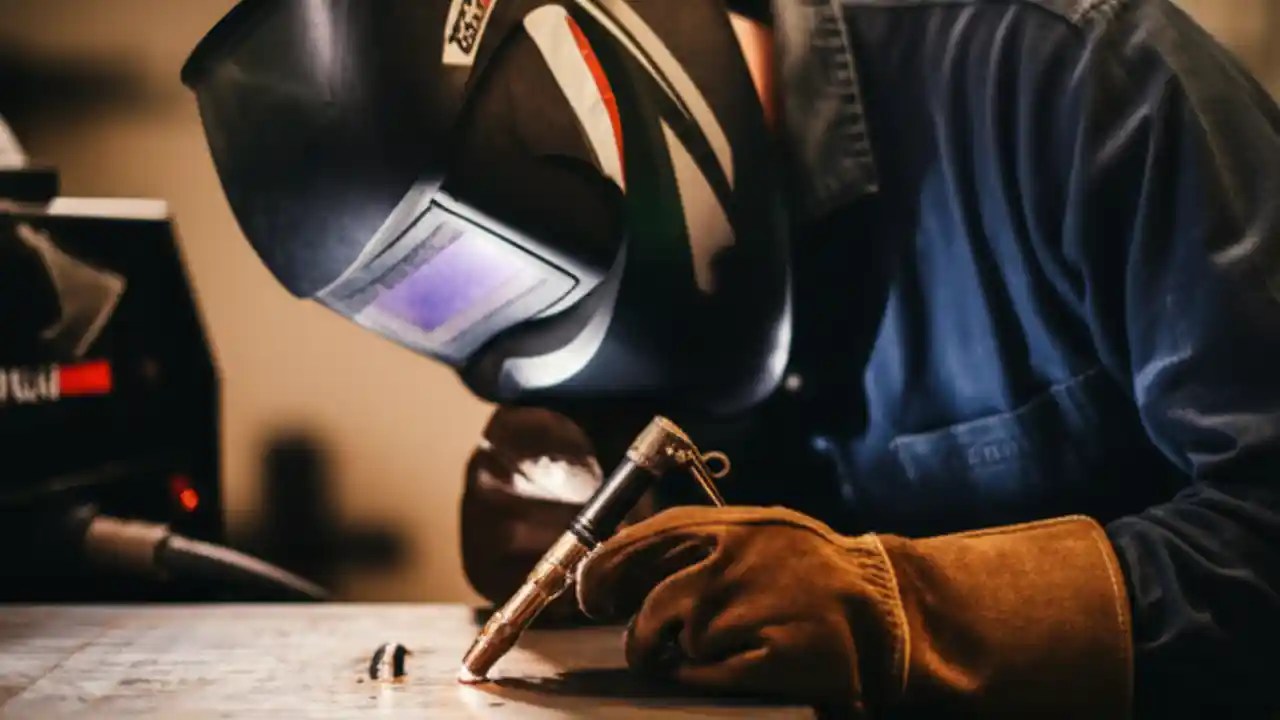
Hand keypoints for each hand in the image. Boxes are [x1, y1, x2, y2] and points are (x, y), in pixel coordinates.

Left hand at [575, 506, 903, 717]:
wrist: (882, 602)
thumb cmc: (803, 567)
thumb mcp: (751, 530)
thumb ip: (691, 539)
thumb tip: (610, 559)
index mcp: (727, 526)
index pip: (639, 544)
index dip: (602, 573)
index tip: (590, 596)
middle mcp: (736, 562)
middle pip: (654, 607)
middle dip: (639, 635)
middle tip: (643, 645)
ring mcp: (754, 609)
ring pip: (681, 645)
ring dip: (685, 654)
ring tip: (718, 648)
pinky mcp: (774, 656)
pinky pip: (707, 677)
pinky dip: (707, 678)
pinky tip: (734, 666)